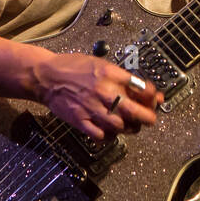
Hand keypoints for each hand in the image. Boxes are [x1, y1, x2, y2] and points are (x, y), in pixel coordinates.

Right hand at [30, 52, 162, 140]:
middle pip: (136, 110)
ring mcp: (92, 107)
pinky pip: (101, 135)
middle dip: (148, 117)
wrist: (45, 77)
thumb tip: (143, 88)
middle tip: (149, 118)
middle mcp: (103, 91)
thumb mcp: (100, 64)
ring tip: (129, 124)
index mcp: (110, 74)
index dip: (152, 96)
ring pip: (121, 126)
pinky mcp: (80, 120)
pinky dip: (108, 136)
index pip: (142, 87)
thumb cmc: (73, 68)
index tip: (154, 98)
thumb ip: (121, 77)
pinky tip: (109, 131)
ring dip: (129, 127)